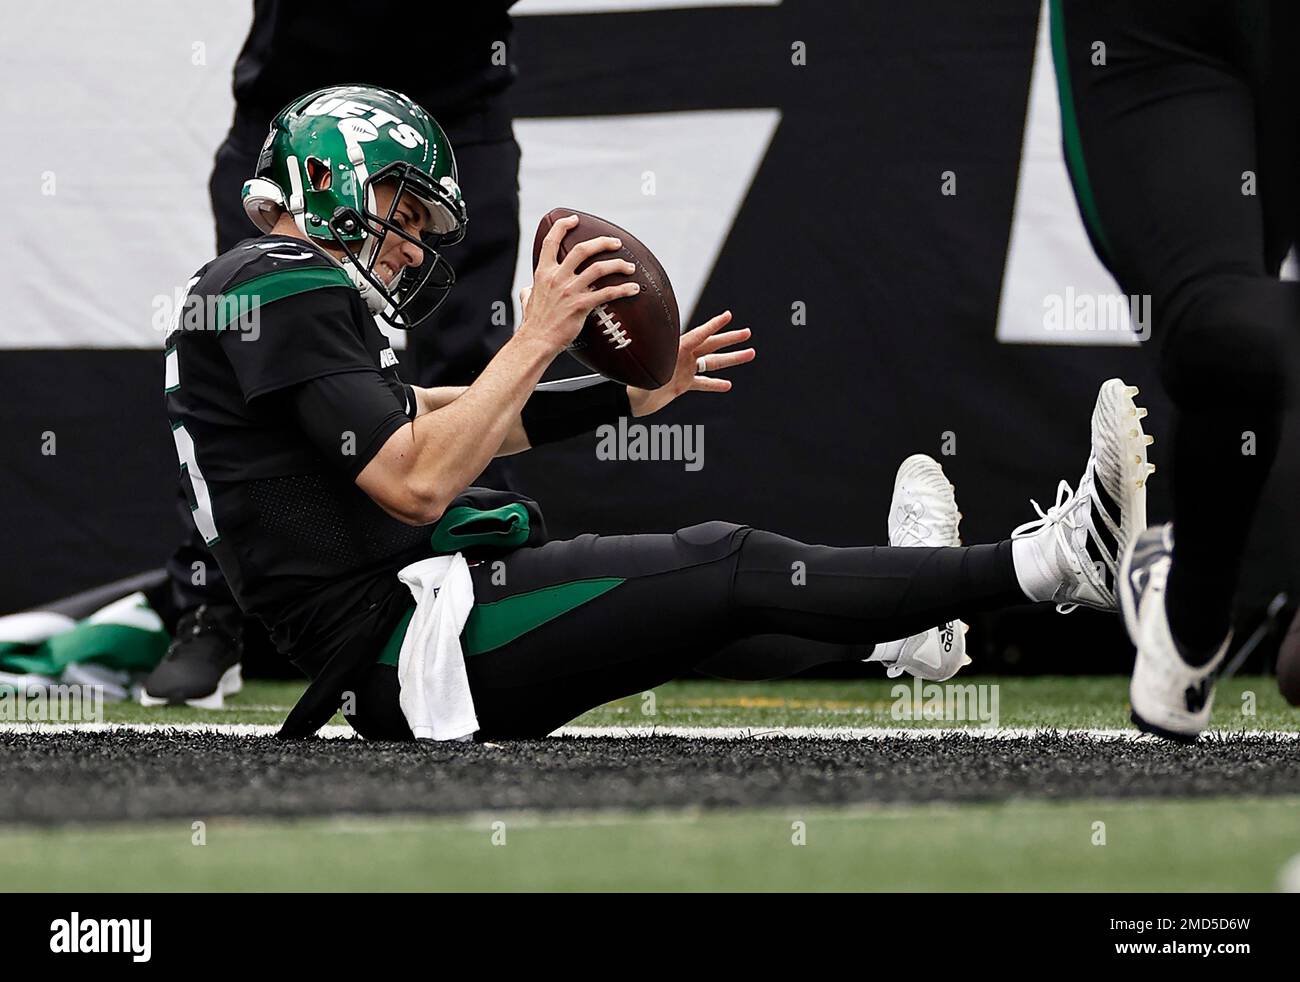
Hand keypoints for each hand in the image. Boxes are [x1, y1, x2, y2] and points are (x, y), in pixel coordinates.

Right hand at [516, 214, 639, 352]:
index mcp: (544, 272)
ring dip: (617, 264)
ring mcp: (569, 291)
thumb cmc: (533, 323)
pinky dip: (623, 289)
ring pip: (598, 268)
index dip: (563, 226)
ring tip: (629, 266)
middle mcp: (557, 277)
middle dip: (602, 242)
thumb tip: (527, 290)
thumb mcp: (526, 301)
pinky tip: (633, 289)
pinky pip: (606, 293)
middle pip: (582, 249)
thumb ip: (529, 291)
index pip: (551, 241)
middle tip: (616, 243)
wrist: (536, 341)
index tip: (574, 220)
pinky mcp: (581, 306)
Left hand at [627, 310, 754, 416]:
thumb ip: (657, 367)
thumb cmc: (633, 384)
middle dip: (730, 339)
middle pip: (711, 345)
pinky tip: (728, 385)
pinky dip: (715, 384)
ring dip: (732, 359)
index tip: (728, 316)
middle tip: (748, 333)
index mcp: (675, 350)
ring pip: (712, 363)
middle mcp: (682, 357)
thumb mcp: (646, 373)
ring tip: (751, 353)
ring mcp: (684, 370)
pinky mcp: (682, 384)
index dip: (713, 326)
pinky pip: (702, 383)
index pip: (698, 335)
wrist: (628, 401)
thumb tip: (662, 361)